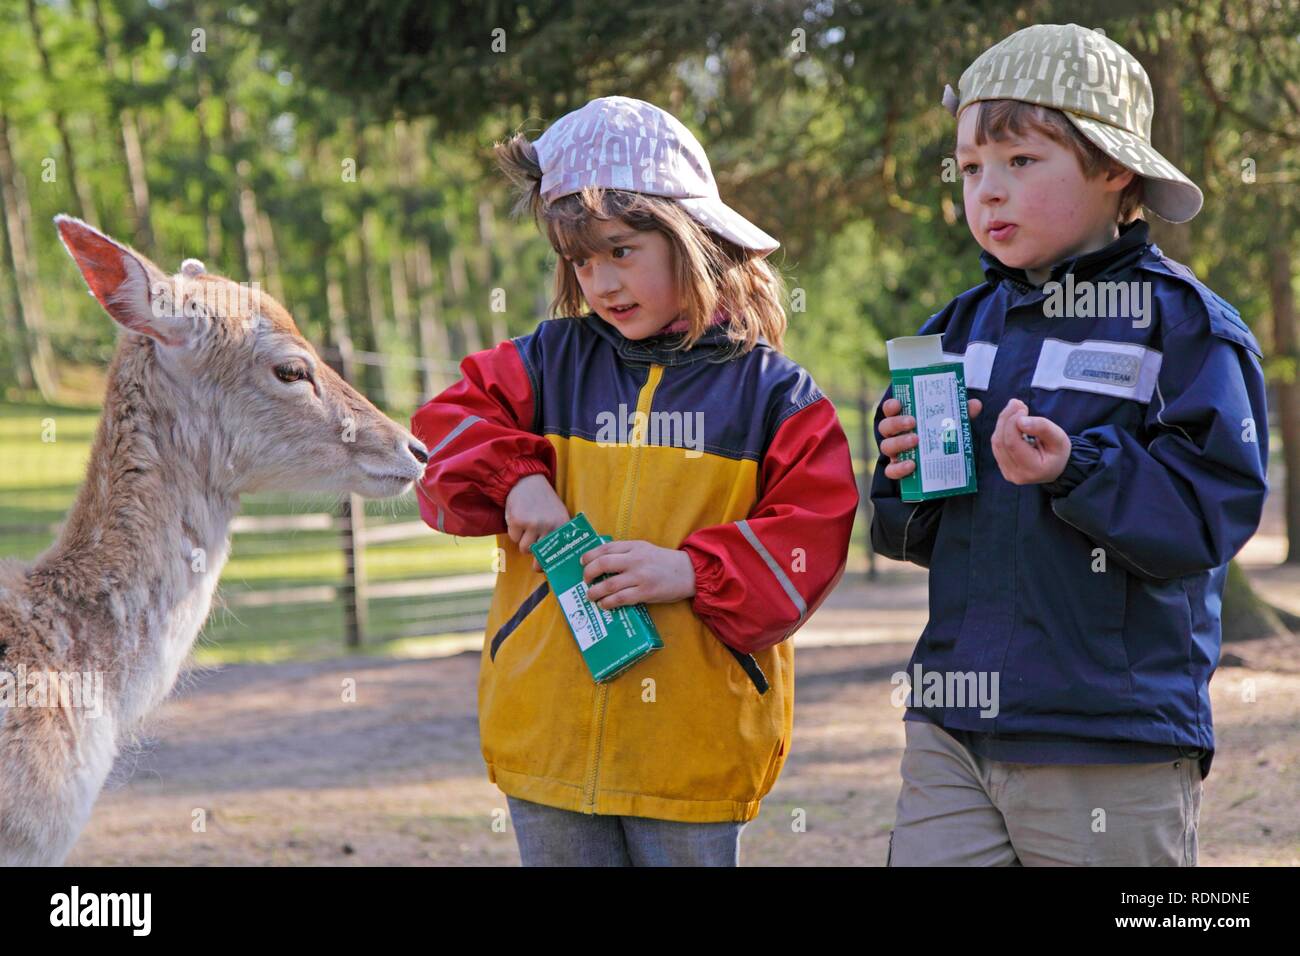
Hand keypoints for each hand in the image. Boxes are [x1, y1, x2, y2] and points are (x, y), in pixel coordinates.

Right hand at [504, 473, 569, 571]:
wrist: (527, 480)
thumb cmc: (543, 501)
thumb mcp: (557, 513)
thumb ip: (557, 533)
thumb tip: (550, 560)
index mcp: (562, 524)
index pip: (558, 550)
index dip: (550, 563)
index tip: (545, 569)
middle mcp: (549, 525)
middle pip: (539, 554)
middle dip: (535, 558)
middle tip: (535, 566)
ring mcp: (533, 524)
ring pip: (524, 548)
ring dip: (523, 542)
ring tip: (526, 529)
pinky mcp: (518, 521)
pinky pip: (514, 537)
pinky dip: (513, 531)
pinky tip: (518, 519)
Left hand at [580, 540, 695, 609]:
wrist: (689, 572)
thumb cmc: (664, 562)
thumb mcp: (645, 549)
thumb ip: (626, 552)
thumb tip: (601, 560)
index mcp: (634, 546)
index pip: (606, 548)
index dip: (589, 555)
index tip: (582, 562)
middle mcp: (635, 559)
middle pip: (603, 563)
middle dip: (589, 573)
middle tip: (585, 581)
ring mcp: (640, 576)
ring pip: (609, 584)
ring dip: (595, 591)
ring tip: (590, 595)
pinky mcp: (646, 592)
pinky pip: (621, 598)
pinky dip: (608, 602)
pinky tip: (604, 604)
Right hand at [878, 396, 982, 479]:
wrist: (937, 465)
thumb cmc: (939, 436)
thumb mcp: (949, 423)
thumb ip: (959, 413)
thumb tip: (975, 404)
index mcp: (902, 419)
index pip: (890, 409)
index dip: (891, 405)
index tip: (899, 403)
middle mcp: (894, 435)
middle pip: (886, 427)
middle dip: (897, 423)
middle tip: (913, 422)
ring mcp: (894, 453)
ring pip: (886, 446)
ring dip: (899, 442)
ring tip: (916, 441)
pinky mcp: (897, 470)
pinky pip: (891, 471)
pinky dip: (899, 468)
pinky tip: (912, 465)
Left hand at [989, 398, 1070, 484]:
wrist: (1056, 467)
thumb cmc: (1058, 452)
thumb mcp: (1059, 438)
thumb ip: (1042, 428)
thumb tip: (1020, 420)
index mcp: (1032, 469)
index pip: (1012, 443)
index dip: (1012, 422)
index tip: (1022, 408)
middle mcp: (1016, 475)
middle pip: (1001, 442)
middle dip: (1006, 419)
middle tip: (1016, 402)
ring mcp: (1007, 472)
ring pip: (996, 442)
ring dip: (1003, 422)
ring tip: (1015, 408)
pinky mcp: (1003, 467)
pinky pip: (997, 445)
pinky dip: (1002, 429)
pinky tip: (1012, 419)